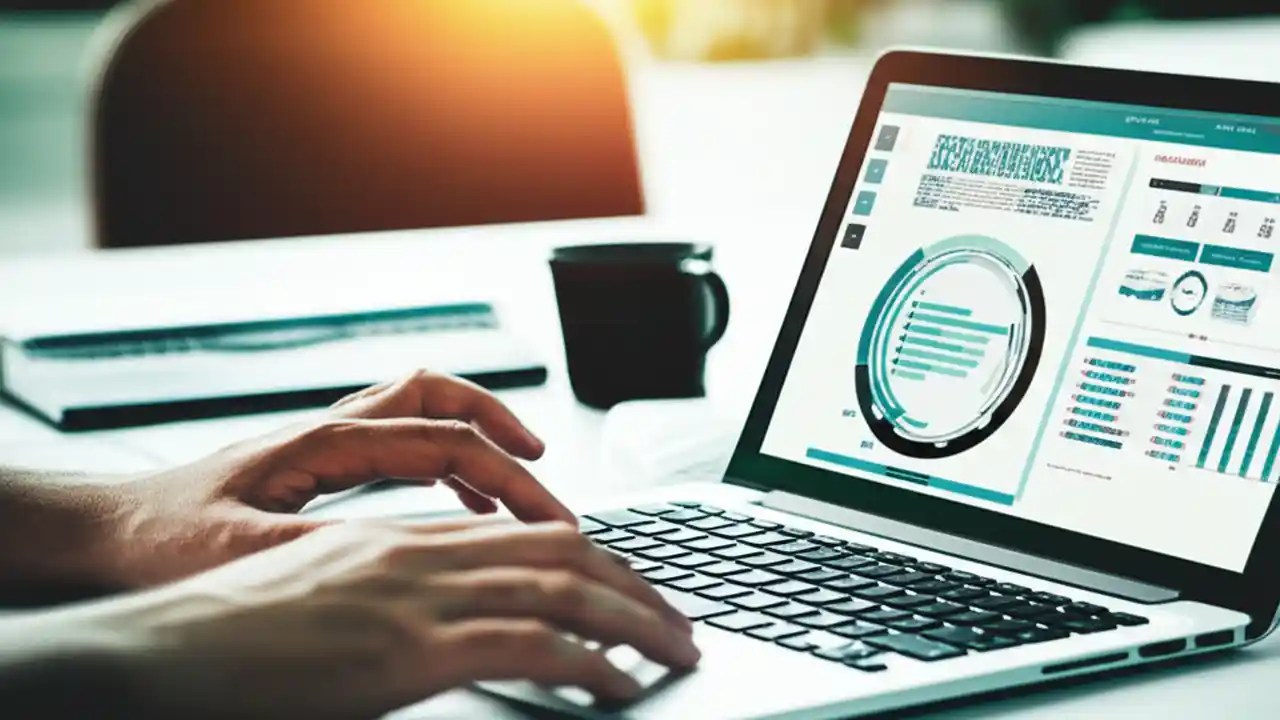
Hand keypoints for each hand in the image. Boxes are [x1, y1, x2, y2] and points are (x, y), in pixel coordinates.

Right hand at [78, 519, 698, 716]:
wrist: (161, 651)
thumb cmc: (229, 638)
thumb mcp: (325, 604)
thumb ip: (391, 607)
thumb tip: (436, 632)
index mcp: (401, 540)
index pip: (523, 533)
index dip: (590, 557)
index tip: (628, 586)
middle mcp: (421, 552)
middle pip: (560, 551)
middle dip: (632, 585)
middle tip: (675, 619)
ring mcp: (420, 595)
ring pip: (564, 587)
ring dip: (634, 618)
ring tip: (676, 648)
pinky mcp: (412, 647)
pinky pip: (532, 642)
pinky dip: (590, 660)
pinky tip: (621, 682)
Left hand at [95, 370, 571, 587]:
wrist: (110, 530)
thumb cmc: (163, 539)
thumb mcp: (248, 553)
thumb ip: (329, 545)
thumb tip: (411, 551)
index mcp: (326, 443)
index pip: (444, 443)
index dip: (507, 476)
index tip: (546, 513)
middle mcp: (333, 429)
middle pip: (442, 397)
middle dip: (504, 428)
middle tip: (544, 469)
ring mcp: (328, 441)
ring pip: (424, 410)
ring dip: (479, 436)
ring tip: (517, 481)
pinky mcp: (321, 463)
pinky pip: (403, 442)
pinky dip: (446, 461)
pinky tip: (457, 501)